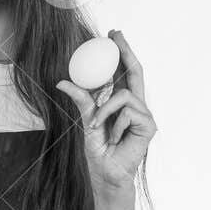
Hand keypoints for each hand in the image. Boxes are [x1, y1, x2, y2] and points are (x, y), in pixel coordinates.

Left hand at [55, 30, 157, 195]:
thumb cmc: (99, 151)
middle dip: (126, 51)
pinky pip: (127, 111)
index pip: (124, 73)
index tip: (113, 34)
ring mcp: (144, 115)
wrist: (106, 174)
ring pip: (124, 95)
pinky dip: (114, 124)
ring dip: (106, 109)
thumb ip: (81, 100)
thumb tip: (62, 81)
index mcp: (122, 103)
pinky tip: (114, 139)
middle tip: (116, 36)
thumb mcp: (87, 121)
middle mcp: (136, 105)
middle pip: (135, 71)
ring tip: (99, 127)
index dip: (121, 52)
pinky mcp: (148, 125)